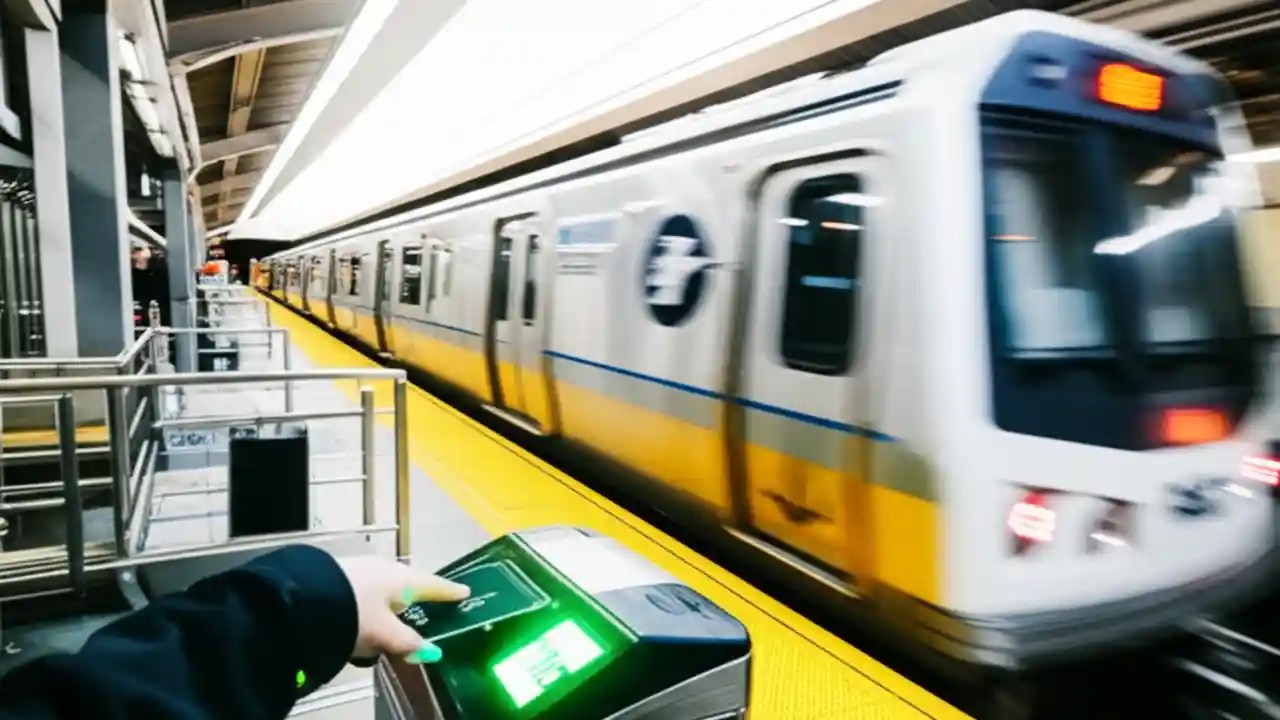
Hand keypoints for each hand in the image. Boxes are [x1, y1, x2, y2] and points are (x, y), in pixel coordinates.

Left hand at [337, 555, 469, 663]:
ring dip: (391, 599)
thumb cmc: (353, 613)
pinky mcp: (339, 575)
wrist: (301, 598)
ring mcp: (360, 568)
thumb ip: (408, 642)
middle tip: (427, 605)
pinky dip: (371, 601)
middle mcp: (385, 568)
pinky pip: (365, 590)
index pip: (433, 585)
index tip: (464, 592)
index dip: (449, 591)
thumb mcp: (384, 634)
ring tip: (394, 615)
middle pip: (408, 582)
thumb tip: (433, 651)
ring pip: (385, 586)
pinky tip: (364, 612)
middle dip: (417, 594)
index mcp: (402, 578)